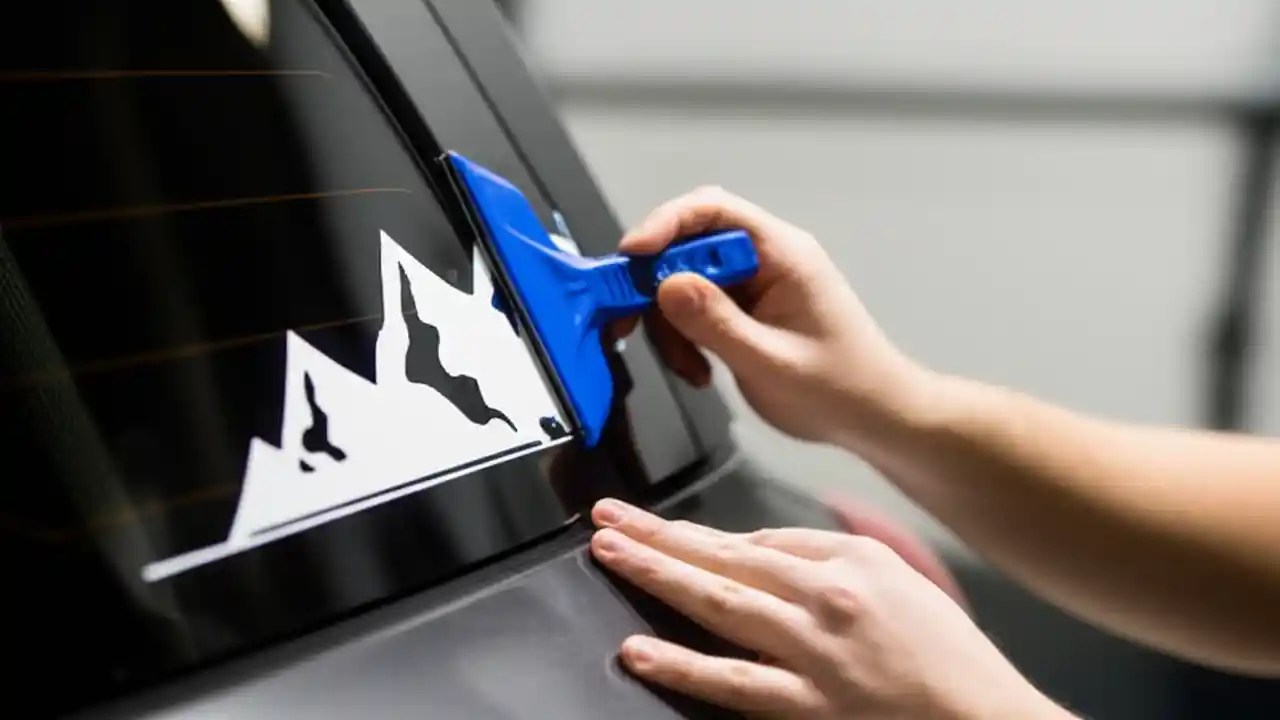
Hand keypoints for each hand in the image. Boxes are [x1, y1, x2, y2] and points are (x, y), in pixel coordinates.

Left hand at [590, 499, 1072, 718]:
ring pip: (718, 605)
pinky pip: (732, 682)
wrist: (983, 718)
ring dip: (657, 577)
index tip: (654, 522)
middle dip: (659, 536)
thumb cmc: (947, 653)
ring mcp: (811, 654)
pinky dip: (682, 666)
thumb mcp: (901, 575)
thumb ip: (833, 550)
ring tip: (611, 557)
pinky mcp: (806, 706)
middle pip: (725, 558)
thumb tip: (769, 542)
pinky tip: (639, 651)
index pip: (755, 538)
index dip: (696, 531)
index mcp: (847, 562)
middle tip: (607, 520)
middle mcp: (824, 599)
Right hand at [615, 186, 932, 447]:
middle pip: (690, 245)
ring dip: (671, 323)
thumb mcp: (771, 362)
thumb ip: (717, 324)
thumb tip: (665, 285)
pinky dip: (685, 337)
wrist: (876, 418)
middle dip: (656, 283)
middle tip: (628, 324)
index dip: (666, 224)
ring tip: (688, 369)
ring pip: (686, 281)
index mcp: (782, 254)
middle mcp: (766, 258)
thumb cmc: (839, 390)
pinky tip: (700, 372)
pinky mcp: (745, 310)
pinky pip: (697, 308)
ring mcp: (755, 284)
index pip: (714, 211)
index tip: (631, 257)